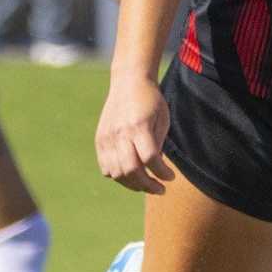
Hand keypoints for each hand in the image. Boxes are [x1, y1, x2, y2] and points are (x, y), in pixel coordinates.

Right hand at [95, 75, 175, 194]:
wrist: (128, 82)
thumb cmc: (151, 101)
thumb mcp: (162, 120)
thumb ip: (158, 145)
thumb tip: (156, 169)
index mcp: (138, 126)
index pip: (149, 159)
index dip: (162, 173)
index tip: (171, 178)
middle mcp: (119, 133)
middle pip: (131, 170)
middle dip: (148, 185)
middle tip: (160, 189)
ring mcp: (107, 137)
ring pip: (117, 173)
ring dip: (133, 185)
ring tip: (147, 185)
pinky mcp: (100, 140)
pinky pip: (106, 167)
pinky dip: (118, 176)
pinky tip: (131, 176)